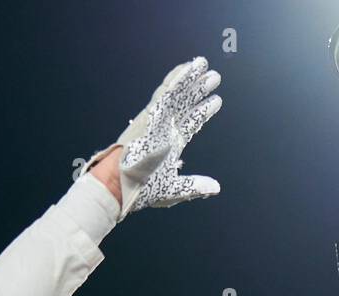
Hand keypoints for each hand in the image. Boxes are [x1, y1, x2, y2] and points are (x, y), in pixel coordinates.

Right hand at [86, 56, 221, 219]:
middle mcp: (164, 128)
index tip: (216, 100)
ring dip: (190, 78)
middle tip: (214, 77)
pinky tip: (189, 68)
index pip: (191, 123)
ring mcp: (157, 120)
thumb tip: (216, 187)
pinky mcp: (151, 114)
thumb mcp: (175, 188)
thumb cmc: (142, 189)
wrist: (122, 186)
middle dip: (199, 90)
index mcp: (170, 143)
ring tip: (202, 64)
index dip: (203, 111)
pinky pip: (166, 93)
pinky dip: (178, 80)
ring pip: (177, 93)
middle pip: (186, 104)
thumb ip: (195, 186)